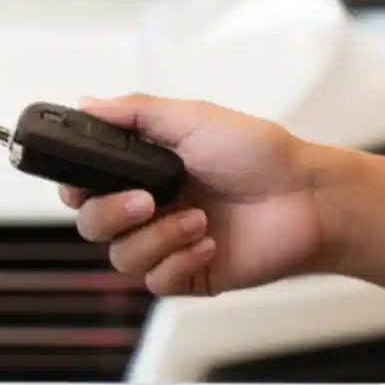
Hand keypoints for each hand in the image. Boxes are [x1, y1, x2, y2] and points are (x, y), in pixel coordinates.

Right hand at [58, 94, 332, 295]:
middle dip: (111, 214)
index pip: (87, 187)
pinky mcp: (189, 274)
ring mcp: (168, 243)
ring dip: (156, 238)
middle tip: (147, 200)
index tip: (80, 186)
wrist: (309, 197)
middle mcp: (150, 208)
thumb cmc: (259, 153)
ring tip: (197, 220)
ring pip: (121, 257)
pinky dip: (179, 260)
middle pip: (93, 225)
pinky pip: (157, 280)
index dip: (76, 189)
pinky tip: (210, 242)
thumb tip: (87, 104)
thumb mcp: (193, 118)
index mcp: (144, 171)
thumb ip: (135, 113)